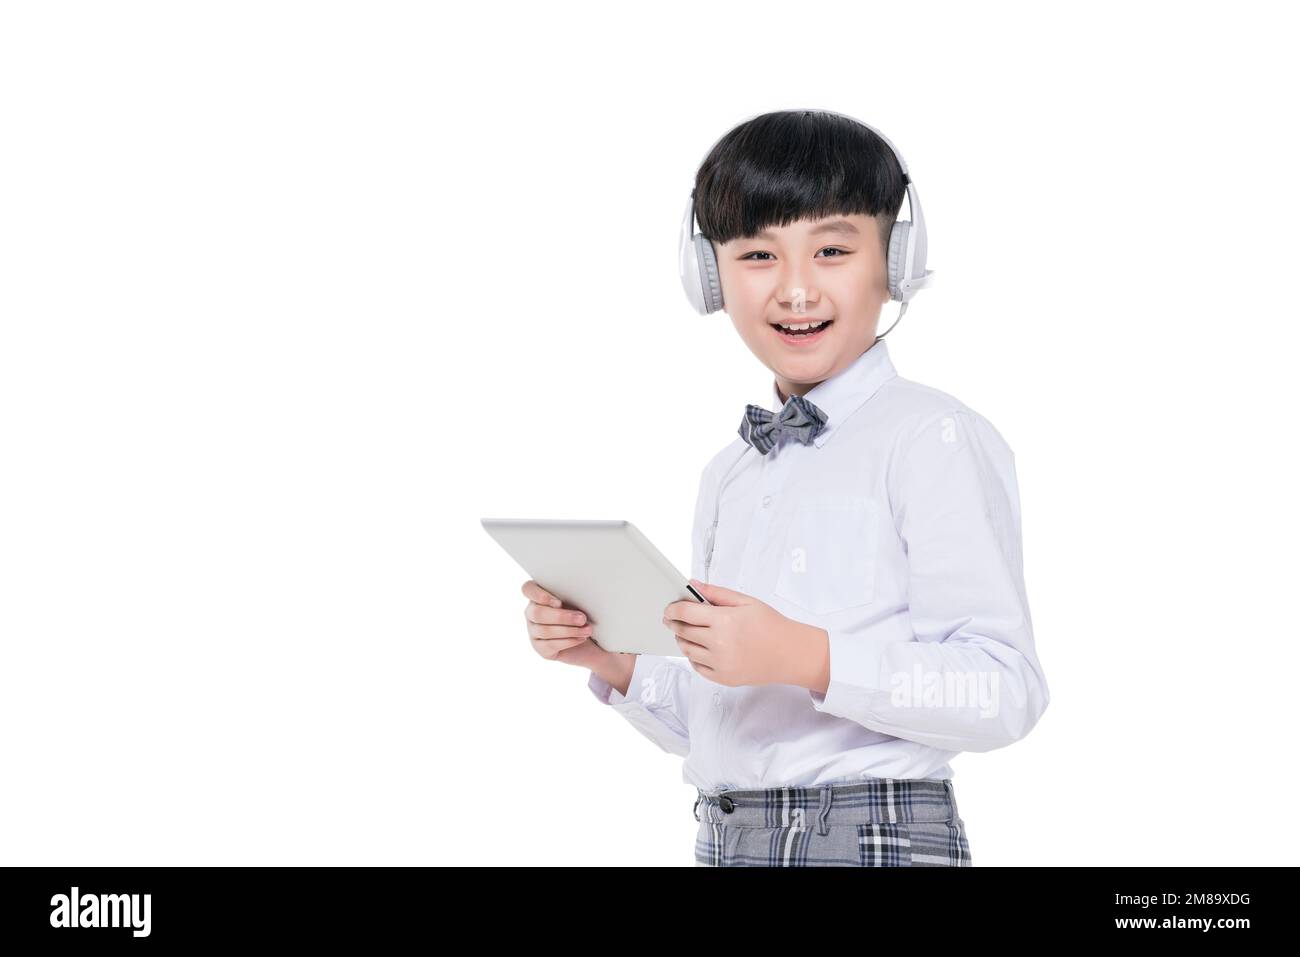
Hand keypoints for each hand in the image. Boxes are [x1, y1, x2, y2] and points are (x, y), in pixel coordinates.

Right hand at [522, 579, 615, 673]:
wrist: (591, 638)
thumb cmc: (583, 612)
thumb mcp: (579, 600)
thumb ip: (573, 594)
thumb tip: (581, 592)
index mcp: (538, 595)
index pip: (528, 589)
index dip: (539, 595)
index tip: (559, 602)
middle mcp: (532, 612)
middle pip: (537, 613)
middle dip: (561, 616)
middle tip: (582, 618)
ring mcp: (533, 631)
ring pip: (544, 631)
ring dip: (569, 630)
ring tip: (587, 629)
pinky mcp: (540, 648)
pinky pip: (550, 645)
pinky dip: (569, 641)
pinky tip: (581, 638)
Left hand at [662, 579, 828, 688]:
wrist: (790, 654)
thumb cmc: (771, 625)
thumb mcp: (746, 601)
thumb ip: (716, 593)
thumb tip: (693, 584)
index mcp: (724, 620)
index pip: (685, 612)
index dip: (672, 608)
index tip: (669, 608)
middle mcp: (719, 643)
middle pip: (682, 631)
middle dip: (674, 623)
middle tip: (672, 618)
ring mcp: (720, 663)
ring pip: (687, 650)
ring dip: (681, 639)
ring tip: (685, 632)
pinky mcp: (723, 678)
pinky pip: (697, 667)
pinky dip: (693, 656)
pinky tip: (698, 648)